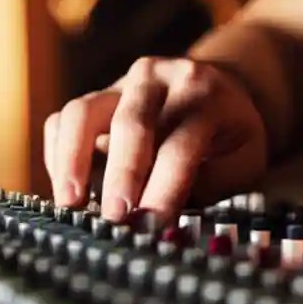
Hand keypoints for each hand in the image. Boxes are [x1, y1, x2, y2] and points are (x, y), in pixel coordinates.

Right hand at [44, 56, 267, 222]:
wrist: (219, 86)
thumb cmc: (230, 134)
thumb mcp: (243, 157)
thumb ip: (211, 183)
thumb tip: (169, 218)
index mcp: (205, 95)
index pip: (180, 144)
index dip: (164, 187)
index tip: (152, 225)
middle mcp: (159, 79)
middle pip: (131, 124)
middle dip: (121, 175)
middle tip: (114, 218)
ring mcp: (122, 83)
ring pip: (83, 111)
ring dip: (72, 160)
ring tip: (70, 203)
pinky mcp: (95, 95)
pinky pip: (64, 119)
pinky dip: (58, 155)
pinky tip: (66, 189)